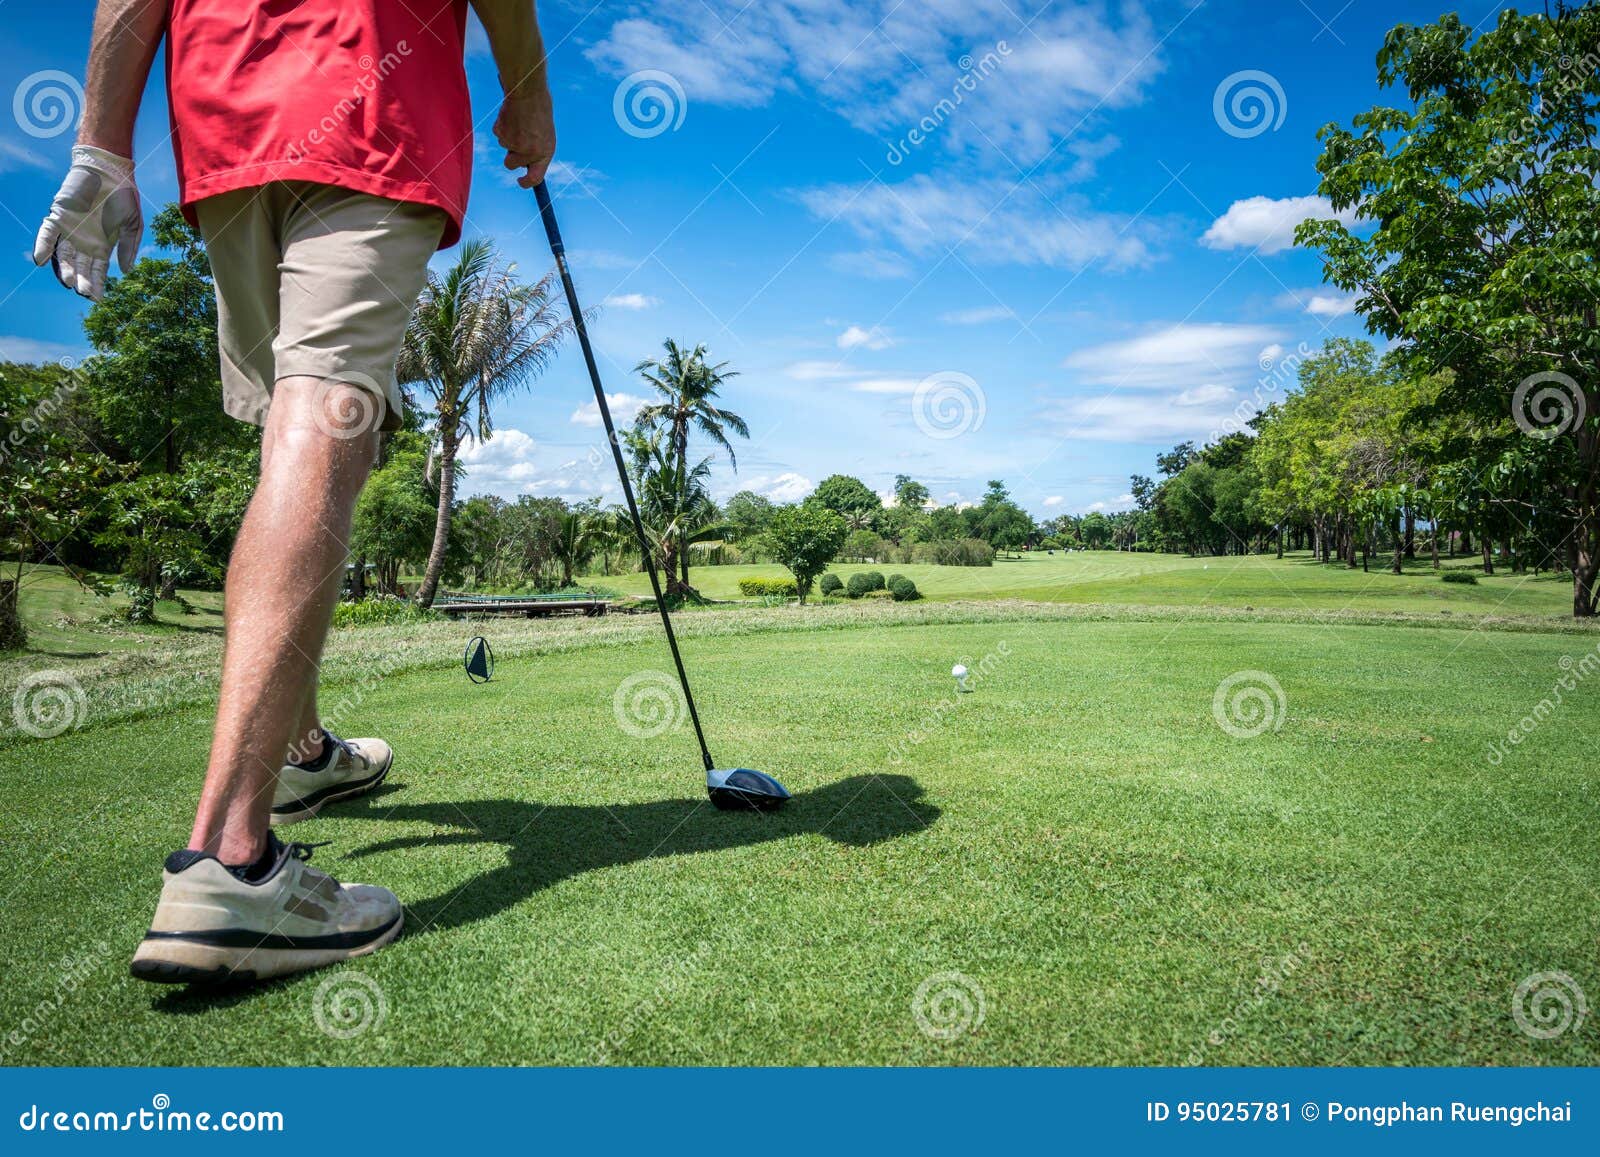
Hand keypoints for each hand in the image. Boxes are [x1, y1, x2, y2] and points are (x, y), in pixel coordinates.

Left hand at [33, 146, 142, 300]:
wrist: (109, 169)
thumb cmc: (124, 196)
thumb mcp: (134, 224)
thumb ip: (129, 248)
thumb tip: (126, 272)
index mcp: (103, 245)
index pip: (98, 270)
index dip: (98, 284)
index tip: (97, 298)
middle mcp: (85, 241)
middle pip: (80, 266)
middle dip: (82, 279)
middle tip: (83, 290)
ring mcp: (71, 230)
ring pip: (64, 255)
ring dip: (64, 268)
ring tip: (68, 280)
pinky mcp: (59, 216)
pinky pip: (47, 234)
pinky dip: (42, 246)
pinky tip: (39, 259)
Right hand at [493, 85, 555, 188]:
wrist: (528, 90)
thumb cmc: (539, 109)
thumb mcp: (544, 132)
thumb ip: (537, 148)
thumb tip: (525, 163)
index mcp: (545, 152)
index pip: (535, 178)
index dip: (526, 183)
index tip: (520, 181)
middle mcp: (530, 152)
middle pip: (512, 164)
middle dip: (511, 155)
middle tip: (516, 140)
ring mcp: (514, 144)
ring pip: (504, 146)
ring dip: (508, 136)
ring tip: (518, 119)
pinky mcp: (501, 133)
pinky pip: (498, 134)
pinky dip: (502, 125)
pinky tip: (511, 114)